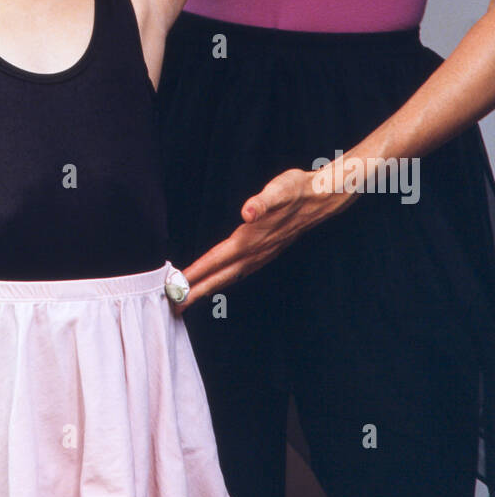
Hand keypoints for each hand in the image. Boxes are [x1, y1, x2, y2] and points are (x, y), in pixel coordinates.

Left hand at [175, 166, 353, 307]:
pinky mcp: (266, 251)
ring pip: (229, 276)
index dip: (196, 274)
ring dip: (209, 288)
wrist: (322, 197)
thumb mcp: (280, 190)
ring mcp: (261, 254)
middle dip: (196, 292)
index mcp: (250, 239)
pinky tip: (221, 280)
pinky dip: (224, 278)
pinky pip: (239, 271)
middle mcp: (254, 251)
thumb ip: (262, 202)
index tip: (177, 287)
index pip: (216, 260)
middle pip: (219, 276)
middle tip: (174, 306)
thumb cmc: (297, 190)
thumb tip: (248, 211)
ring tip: (189, 299)